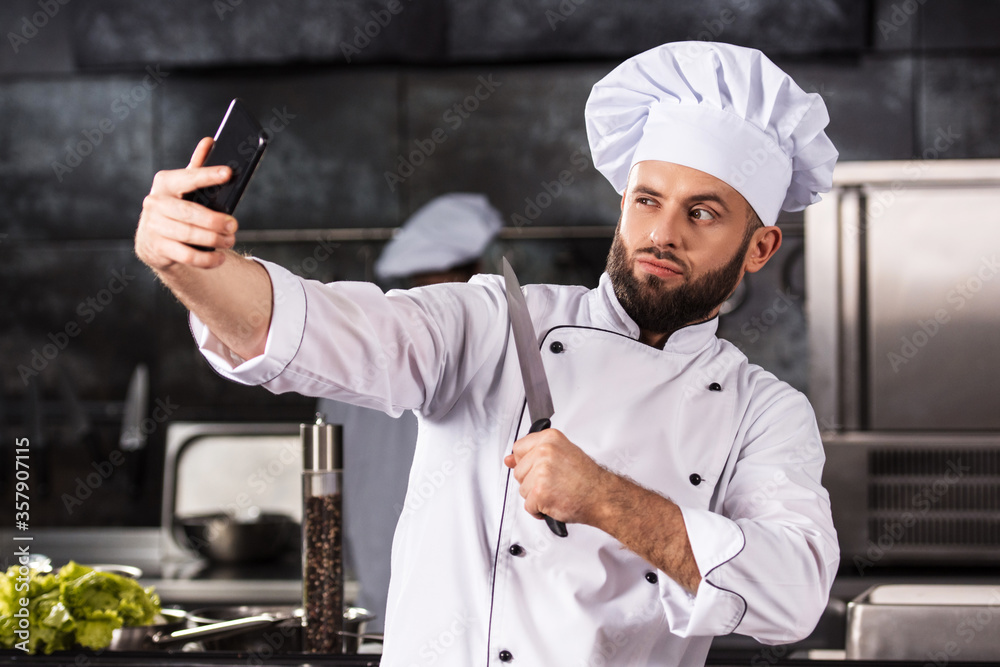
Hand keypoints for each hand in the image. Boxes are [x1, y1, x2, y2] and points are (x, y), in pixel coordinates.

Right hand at [135, 137, 237, 271]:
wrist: (153, 239)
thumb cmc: (177, 207)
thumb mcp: (184, 187)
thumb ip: (197, 167)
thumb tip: (209, 142)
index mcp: (165, 183)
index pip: (189, 177)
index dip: (208, 175)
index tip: (228, 173)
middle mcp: (155, 203)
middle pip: (191, 212)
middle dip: (215, 220)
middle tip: (234, 225)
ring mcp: (154, 226)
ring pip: (190, 235)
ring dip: (215, 240)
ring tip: (230, 240)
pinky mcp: (157, 248)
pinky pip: (187, 256)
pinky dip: (208, 259)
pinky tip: (220, 257)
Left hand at [504, 428, 606, 525]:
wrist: (602, 496)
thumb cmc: (586, 477)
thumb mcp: (561, 455)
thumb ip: (534, 454)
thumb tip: (509, 460)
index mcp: (549, 439)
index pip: (519, 448)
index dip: (526, 462)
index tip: (535, 468)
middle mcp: (544, 452)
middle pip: (518, 471)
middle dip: (532, 482)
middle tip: (553, 482)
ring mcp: (541, 471)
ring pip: (522, 490)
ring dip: (536, 496)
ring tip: (556, 491)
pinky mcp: (540, 491)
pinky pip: (528, 505)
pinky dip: (539, 510)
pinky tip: (554, 502)